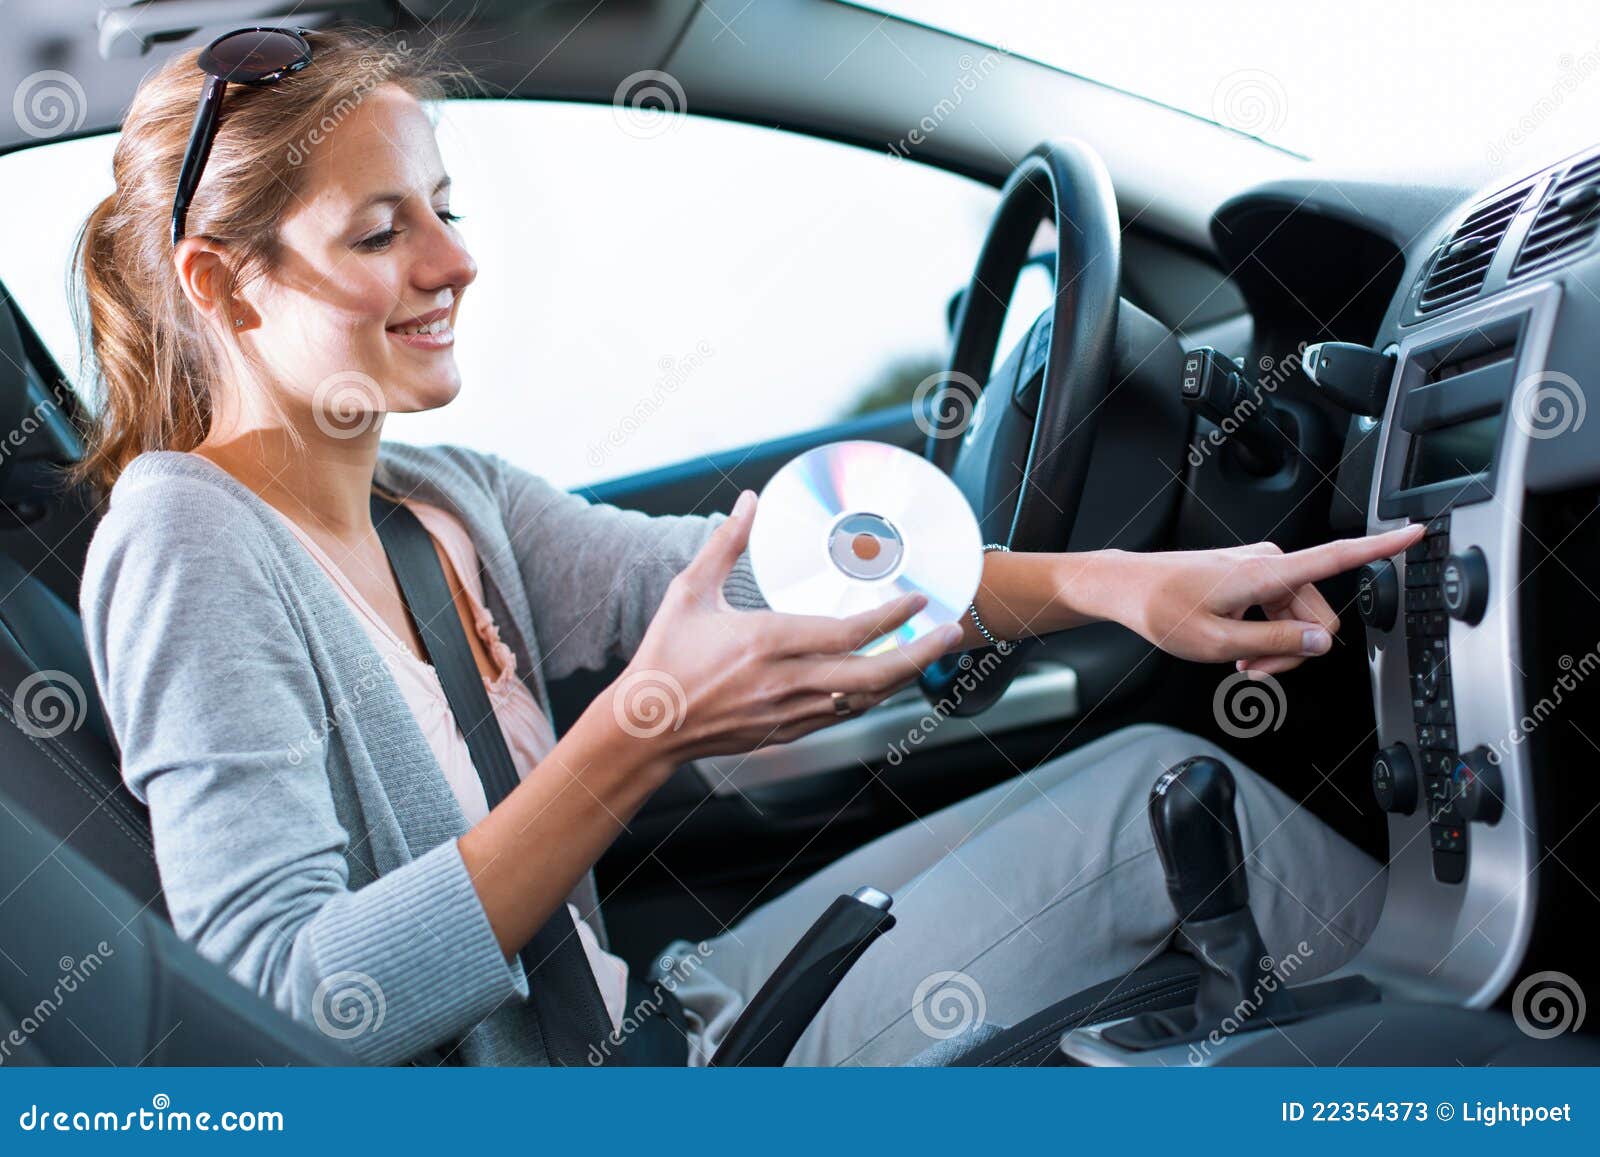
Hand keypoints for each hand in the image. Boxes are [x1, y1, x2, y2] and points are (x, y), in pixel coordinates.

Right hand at [605, 490, 962, 761]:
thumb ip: (725, 544)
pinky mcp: (785, 732)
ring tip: (925, 652)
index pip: (847, 633)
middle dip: (918, 653)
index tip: (916, 598)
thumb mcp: (690, 592)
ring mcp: (787, 713)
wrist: (645, 727)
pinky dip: (869, 697)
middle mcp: (784, 682)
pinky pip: (841, 715)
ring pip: (864, 700)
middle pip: (872, 674)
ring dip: (900, 677)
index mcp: (765, 642)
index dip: (891, 616)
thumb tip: (748, 502)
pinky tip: (883, 680)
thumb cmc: (666, 657)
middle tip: (948, 632)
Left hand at [1103, 525, 1423, 676]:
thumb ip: (1275, 644)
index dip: (1381, 546)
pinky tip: (1238, 647)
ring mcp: (1262, 567)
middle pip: (1316, 618)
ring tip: (1237, 660)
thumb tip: (1323, 643)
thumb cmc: (1161, 610)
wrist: (1127, 587)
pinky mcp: (1253, 575)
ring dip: (1275, 647)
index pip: (1336, 556)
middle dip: (1291, 651)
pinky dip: (1264, 634)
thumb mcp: (1217, 643)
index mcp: (1266, 572)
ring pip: (1298, 620)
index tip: (1416, 531)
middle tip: (1249, 670)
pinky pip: (1280, 611)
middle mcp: (1270, 562)